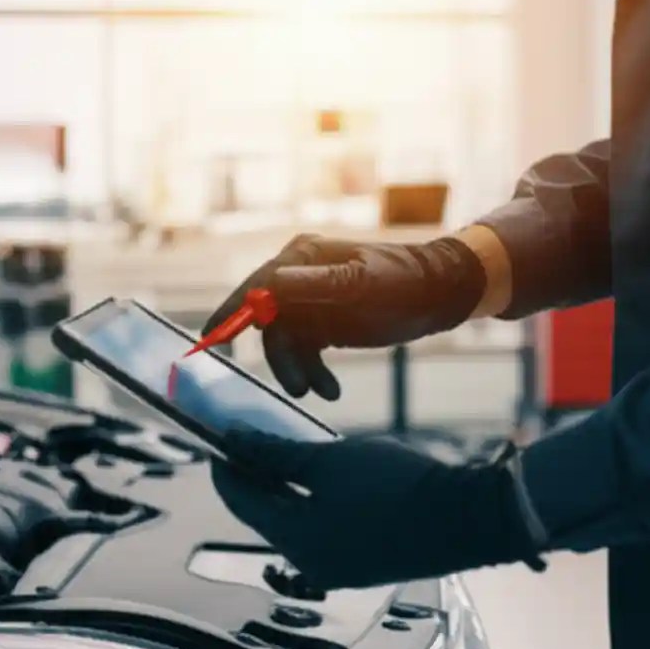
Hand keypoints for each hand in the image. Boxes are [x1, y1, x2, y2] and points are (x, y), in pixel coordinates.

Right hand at [204, 235, 485, 399]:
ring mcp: (310, 301)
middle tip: (294, 386)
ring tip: (320, 391)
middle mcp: (299, 276)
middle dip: (279, 356)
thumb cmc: (404, 281)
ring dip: (298, 369)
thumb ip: (315, 284)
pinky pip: (304, 352)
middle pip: (267, 320)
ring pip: (285, 342)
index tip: (208, 336)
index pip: (256, 286)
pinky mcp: (323, 323)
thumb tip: (269, 284)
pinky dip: (313, 373)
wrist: (441, 294)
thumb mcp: (362, 283)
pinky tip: (330, 390)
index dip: (232, 311)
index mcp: (302, 256)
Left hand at [211, 428, 539, 590]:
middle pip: (265, 514)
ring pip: (293, 522)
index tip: (215, 436)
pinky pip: (321, 529)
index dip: (224, 466)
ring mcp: (340, 567)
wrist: (468, 517)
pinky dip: (309, 501)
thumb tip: (234, 441)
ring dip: (281, 488)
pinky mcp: (364, 562)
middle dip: (252, 476)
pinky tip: (314, 474)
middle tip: (244, 439)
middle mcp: (312, 563)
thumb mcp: (327, 460)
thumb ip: (275, 454)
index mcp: (297, 541)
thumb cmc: (396, 485)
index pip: (241, 501)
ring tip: (277, 450)